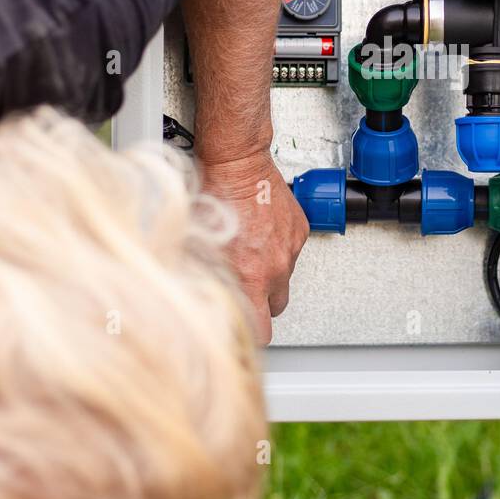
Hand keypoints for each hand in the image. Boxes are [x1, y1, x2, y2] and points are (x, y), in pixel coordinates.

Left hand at [200, 149, 308, 343]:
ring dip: (269, 272)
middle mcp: (275, 267)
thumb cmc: (214, 197)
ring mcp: (290, 249)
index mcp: (251, 276)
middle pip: (276, 308)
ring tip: (250, 252)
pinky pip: (291, 252)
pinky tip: (261, 233)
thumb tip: (200, 301)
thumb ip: (208, 280)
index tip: (242, 330)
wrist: (238, 164)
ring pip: (284, 278)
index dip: (252, 334)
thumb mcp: (199, 246)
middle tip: (244, 286)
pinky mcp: (300, 231)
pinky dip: (278, 248)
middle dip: (261, 302)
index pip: (262, 330)